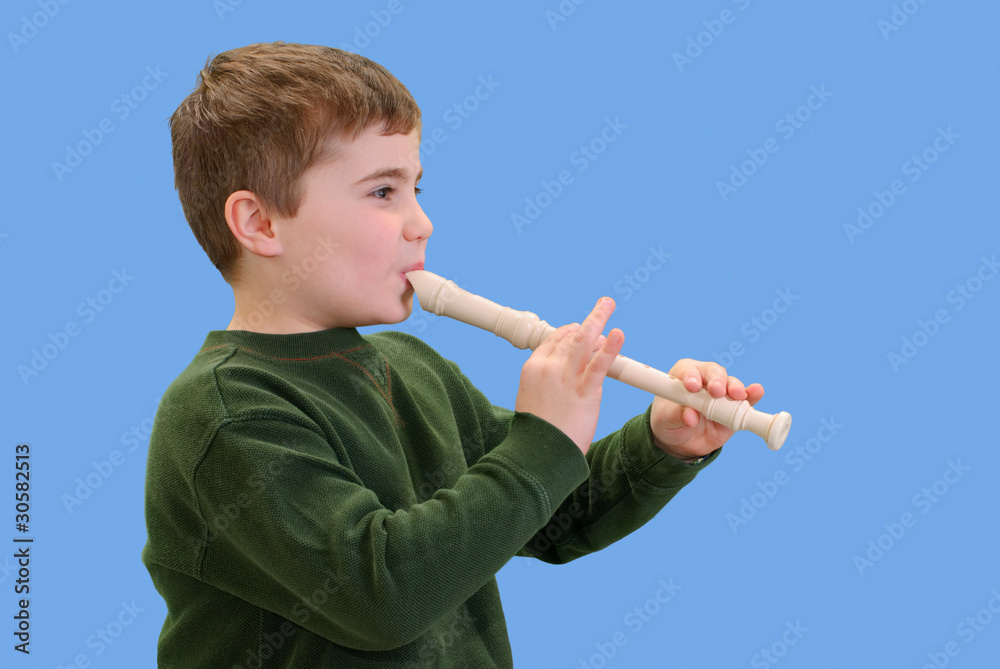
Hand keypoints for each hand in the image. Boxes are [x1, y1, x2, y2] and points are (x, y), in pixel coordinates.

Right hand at [514, 298, 623, 453]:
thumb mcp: (533, 400)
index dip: (571, 331)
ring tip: (608, 305)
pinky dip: (610, 348)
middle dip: (590, 320)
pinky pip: (600, 365)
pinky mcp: (585, 391)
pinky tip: (618, 335)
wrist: (539, 452)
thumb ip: (548, 384)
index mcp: (533, 368)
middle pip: (571, 336)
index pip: (554, 340)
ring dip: (598, 319)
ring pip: (584, 341)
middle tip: (604, 306)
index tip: (582, 329)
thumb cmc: (539, 433)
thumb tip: (565, 378)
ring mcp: (566, 377)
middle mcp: (548, 367)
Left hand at [649, 359, 764, 460]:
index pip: (688, 370)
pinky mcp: (734, 408)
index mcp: (683, 375)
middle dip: (717, 380)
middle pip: (714, 373)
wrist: (680, 442)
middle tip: (716, 391)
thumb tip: (691, 417)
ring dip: (735, 387)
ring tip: (737, 394)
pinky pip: (746, 399)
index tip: (691, 386)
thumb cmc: (668, 422)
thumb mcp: (665, 419)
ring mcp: (721, 394)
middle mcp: (704, 380)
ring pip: (731, 384)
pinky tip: (756, 392)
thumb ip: (676, 414)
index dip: (691, 375)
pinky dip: (752, 395)